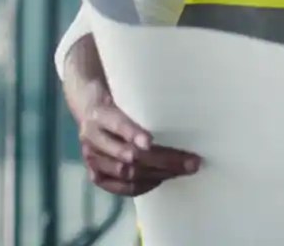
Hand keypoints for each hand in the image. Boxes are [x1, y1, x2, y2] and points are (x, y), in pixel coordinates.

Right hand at [72, 78, 200, 195]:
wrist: (92, 111)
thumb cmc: (120, 101)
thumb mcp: (127, 96)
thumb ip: (145, 106)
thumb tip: (183, 109)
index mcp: (100, 114)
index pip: (117, 125)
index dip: (132, 134)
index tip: (150, 141)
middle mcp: (92, 138)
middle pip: (127, 155)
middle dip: (162, 161)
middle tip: (192, 162)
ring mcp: (92, 159)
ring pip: (126, 173)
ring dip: (158, 174)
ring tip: (183, 171)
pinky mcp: (95, 175)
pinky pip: (120, 187)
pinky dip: (143, 186)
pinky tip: (160, 180)